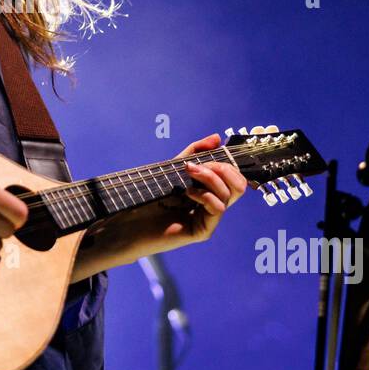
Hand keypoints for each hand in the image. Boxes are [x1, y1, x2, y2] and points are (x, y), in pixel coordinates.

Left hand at [92, 133, 246, 259]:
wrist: (128, 223)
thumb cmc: (148, 197)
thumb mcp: (173, 168)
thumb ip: (195, 153)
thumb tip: (218, 138)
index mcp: (210, 192)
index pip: (234, 176)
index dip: (227, 162)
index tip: (208, 153)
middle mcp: (213, 206)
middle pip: (240, 185)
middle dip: (222, 168)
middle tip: (197, 165)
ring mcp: (209, 220)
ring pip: (229, 194)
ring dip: (210, 177)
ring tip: (188, 172)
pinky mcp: (203, 232)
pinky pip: (218, 208)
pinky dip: (204, 194)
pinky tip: (187, 192)